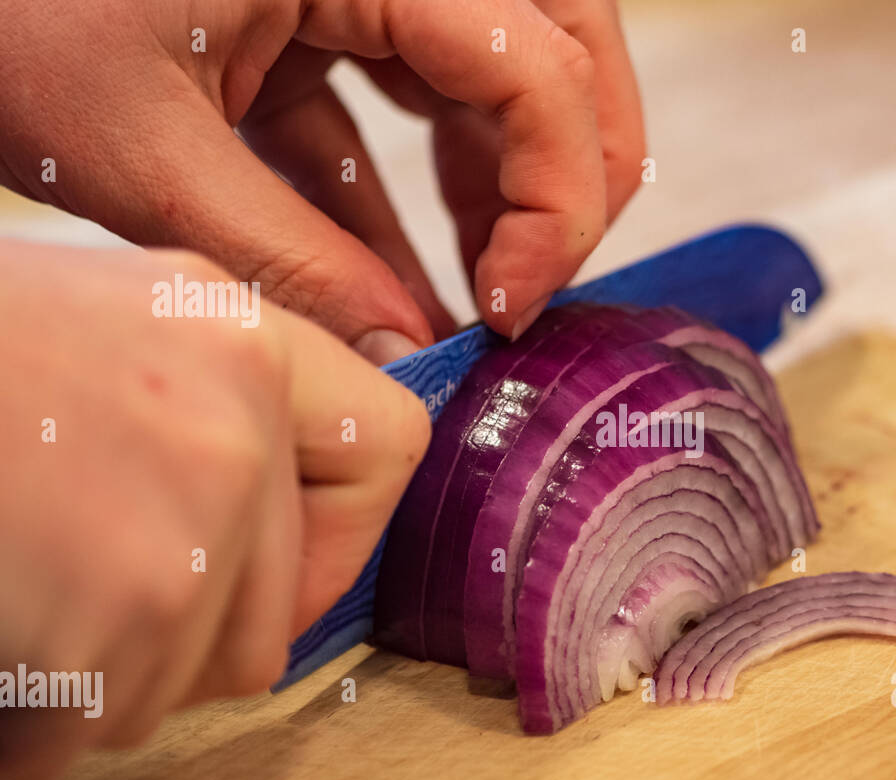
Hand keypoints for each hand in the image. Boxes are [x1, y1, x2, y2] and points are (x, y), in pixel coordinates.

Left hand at [0, 0, 644, 358]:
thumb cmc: (0, 15)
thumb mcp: (143, 156)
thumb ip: (293, 265)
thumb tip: (408, 360)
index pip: (538, 65)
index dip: (556, 200)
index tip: (509, 309)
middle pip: (558, 44)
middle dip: (570, 176)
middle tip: (539, 283)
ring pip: (496, 69)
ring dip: (502, 188)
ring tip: (477, 293)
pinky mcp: (314, 6)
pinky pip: (404, 95)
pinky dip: (414, 186)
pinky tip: (403, 279)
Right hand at [0, 241, 429, 779]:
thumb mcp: (108, 313)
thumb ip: (218, 399)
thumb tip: (283, 501)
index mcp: (243, 340)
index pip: (389, 449)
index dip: (345, 526)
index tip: (283, 551)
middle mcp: (236, 426)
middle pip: (284, 612)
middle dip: (195, 637)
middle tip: (100, 601)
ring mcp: (186, 524)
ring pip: (194, 679)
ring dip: (106, 678)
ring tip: (28, 595)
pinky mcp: (119, 612)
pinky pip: (99, 725)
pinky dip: (34, 725)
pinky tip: (2, 648)